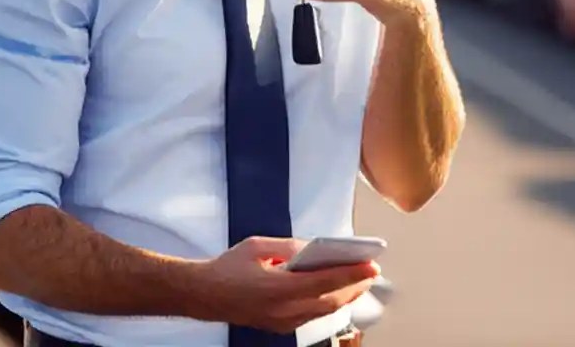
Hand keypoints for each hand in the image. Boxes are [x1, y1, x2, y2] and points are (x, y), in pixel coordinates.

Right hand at [191, 237, 379, 333]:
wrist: (203, 295)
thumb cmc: (227, 268)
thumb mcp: (258, 246)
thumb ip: (290, 248)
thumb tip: (316, 249)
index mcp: (278, 289)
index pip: (325, 281)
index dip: (352, 274)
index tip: (372, 265)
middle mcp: (283, 311)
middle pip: (330, 301)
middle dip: (354, 287)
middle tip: (371, 272)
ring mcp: (282, 323)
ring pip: (323, 311)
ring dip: (344, 297)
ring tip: (360, 281)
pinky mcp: (279, 326)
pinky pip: (311, 315)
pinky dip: (328, 303)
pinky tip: (336, 292)